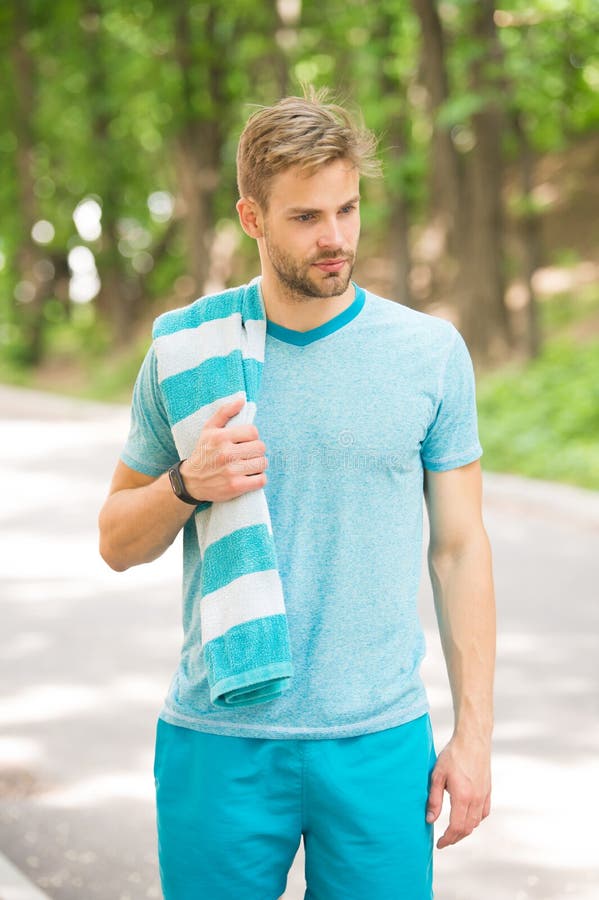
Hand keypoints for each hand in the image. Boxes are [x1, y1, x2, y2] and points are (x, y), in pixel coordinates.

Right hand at [180, 396, 267, 501]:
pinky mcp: (235, 486)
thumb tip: (242, 400)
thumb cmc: (203, 453)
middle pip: (260, 448)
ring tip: (247, 466)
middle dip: (256, 451)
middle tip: (246, 455)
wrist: (191, 482)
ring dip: (258, 465)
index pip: (253, 431)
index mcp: (221, 437)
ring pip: (262, 463)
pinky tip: (249, 477)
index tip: (244, 442)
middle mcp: (226, 453)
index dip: (252, 437)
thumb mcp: (208, 429)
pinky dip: (259, 479)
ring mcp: (231, 471)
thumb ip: (225, 412)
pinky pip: (261, 480)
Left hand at [426, 734, 490, 848]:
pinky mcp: (488, 791)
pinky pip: (484, 813)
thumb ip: (434, 799)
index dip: (447, 839)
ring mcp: (484, 796)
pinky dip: (475, 821)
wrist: (472, 740)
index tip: (439, 844)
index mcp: (463, 797)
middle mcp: (476, 799)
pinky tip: (467, 818)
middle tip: (444, 840)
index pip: (456, 827)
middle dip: (455, 838)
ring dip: (465, 830)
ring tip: (453, 831)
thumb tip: (429, 819)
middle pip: (467, 829)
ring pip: (476, 823)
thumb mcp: (437, 775)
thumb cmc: (453, 755)